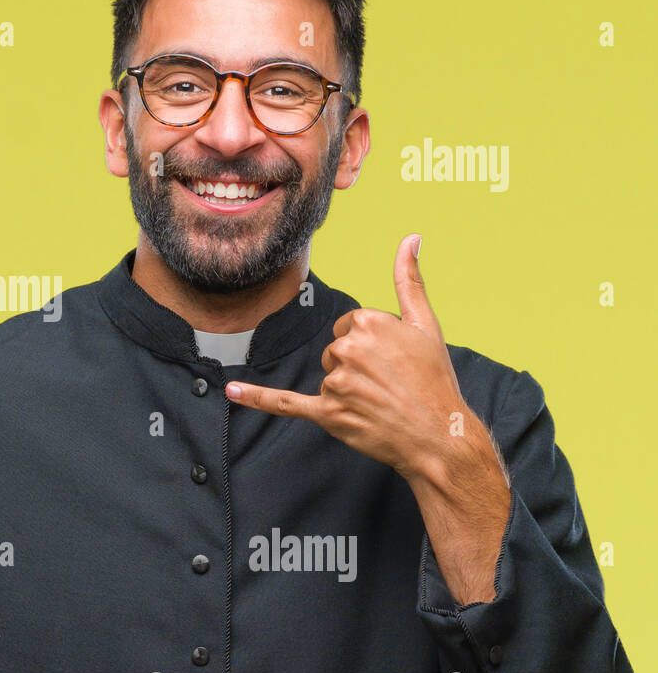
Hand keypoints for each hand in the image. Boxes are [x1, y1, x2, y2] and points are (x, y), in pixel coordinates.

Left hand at [226, 235, 510, 602]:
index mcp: (367, 322)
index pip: (349, 326)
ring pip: (327, 377)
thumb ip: (409, 280)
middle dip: (357, 366)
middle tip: (389, 383)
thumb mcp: (425, 324)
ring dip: (348, 390)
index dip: (371, 344)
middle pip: (335, 350)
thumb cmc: (434, 379)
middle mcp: (348, 349)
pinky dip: (257, 398)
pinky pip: (285, 402)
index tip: (393, 359)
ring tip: (380, 401)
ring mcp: (336, 383)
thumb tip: (411, 238)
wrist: (439, 435)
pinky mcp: (328, 413)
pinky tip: (232, 391)